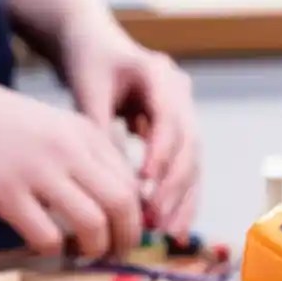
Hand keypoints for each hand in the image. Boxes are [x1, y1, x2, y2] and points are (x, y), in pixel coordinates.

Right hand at [0, 66, 140, 258]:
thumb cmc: (2, 122)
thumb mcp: (56, 126)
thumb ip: (86, 157)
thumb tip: (117, 203)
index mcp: (86, 133)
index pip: (131, 182)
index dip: (137, 216)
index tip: (126, 233)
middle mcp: (70, 150)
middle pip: (123, 204)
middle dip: (126, 238)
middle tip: (115, 253)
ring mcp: (39, 172)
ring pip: (93, 224)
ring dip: (95, 249)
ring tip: (84, 253)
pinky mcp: (7, 194)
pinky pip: (47, 237)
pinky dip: (55, 252)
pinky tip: (48, 248)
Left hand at [59, 17, 199, 237]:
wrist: (98, 47)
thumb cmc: (90, 63)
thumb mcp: (87, 88)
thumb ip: (99, 128)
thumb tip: (110, 179)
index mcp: (160, 75)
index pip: (169, 120)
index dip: (160, 155)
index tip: (144, 185)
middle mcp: (181, 94)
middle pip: (189, 146)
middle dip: (174, 187)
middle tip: (155, 219)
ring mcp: (185, 115)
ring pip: (193, 164)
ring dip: (182, 201)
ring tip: (167, 233)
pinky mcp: (180, 136)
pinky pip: (186, 171)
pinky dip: (180, 201)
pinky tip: (174, 229)